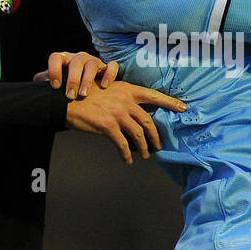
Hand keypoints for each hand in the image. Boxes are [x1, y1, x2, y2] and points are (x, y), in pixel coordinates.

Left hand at [34, 50, 117, 98]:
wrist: (88, 81)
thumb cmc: (68, 82)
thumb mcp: (57, 80)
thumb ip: (46, 79)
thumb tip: (36, 81)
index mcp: (64, 59)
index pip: (55, 57)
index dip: (54, 70)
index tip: (55, 86)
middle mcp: (78, 58)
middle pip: (76, 62)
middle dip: (73, 80)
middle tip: (70, 96)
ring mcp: (93, 61)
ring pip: (92, 64)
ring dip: (88, 80)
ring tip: (84, 94)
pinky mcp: (106, 67)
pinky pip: (111, 66)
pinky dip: (109, 75)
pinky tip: (104, 86)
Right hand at [65, 81, 186, 163]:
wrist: (66, 100)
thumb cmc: (85, 95)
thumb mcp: (107, 90)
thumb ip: (122, 99)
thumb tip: (133, 114)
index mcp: (127, 90)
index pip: (154, 95)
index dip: (170, 102)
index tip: (184, 108)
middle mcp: (125, 100)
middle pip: (148, 121)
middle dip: (155, 136)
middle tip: (158, 146)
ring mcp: (117, 113)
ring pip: (138, 134)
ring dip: (143, 147)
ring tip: (144, 155)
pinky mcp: (107, 126)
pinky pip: (122, 144)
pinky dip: (126, 154)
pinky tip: (127, 160)